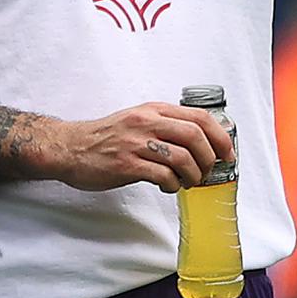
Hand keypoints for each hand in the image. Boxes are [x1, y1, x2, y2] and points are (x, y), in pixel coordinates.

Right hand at [36, 102, 234, 193]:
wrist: (69, 147)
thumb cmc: (105, 137)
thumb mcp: (137, 120)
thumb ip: (164, 125)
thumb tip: (200, 142)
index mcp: (153, 110)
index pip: (199, 117)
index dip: (220, 136)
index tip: (226, 153)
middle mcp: (146, 122)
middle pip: (195, 136)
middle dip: (209, 158)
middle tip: (208, 172)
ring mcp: (136, 143)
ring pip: (183, 158)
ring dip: (193, 175)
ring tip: (187, 182)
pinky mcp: (127, 164)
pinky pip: (163, 175)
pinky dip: (173, 185)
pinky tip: (168, 186)